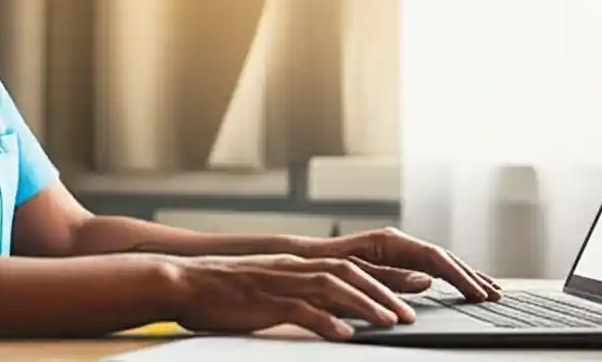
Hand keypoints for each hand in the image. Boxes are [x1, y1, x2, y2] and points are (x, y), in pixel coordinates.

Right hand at [166, 254, 417, 339]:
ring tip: (391, 322)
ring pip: (334, 288)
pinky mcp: (264, 302)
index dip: (387, 275)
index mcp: (297, 264)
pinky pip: (301, 311)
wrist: (183, 281)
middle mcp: (294, 268)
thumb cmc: (222, 290)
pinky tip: (345, 335)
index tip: (418, 284)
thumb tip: (331, 313)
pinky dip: (326, 323)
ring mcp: (280, 283)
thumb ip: (298, 294)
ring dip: (366, 305)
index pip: (352, 265)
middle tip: (414, 310)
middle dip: (387, 290)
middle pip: (351, 273)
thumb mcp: (268, 287)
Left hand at [309, 227, 500, 302]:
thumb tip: (428, 280)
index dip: (461, 276)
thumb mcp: (357, 273)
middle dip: (471, 276)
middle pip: (444, 258)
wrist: (306, 261)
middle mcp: (398, 243)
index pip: (436, 259)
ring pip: (440, 263)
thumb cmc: (325, 267)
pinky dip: (450, 278)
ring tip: (490, 291)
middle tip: (497, 295)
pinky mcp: (396, 261)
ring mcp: (398, 251)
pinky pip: (430, 269)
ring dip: (466, 277)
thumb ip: (392, 277)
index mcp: (391, 242)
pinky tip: (463, 287)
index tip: (480, 293)